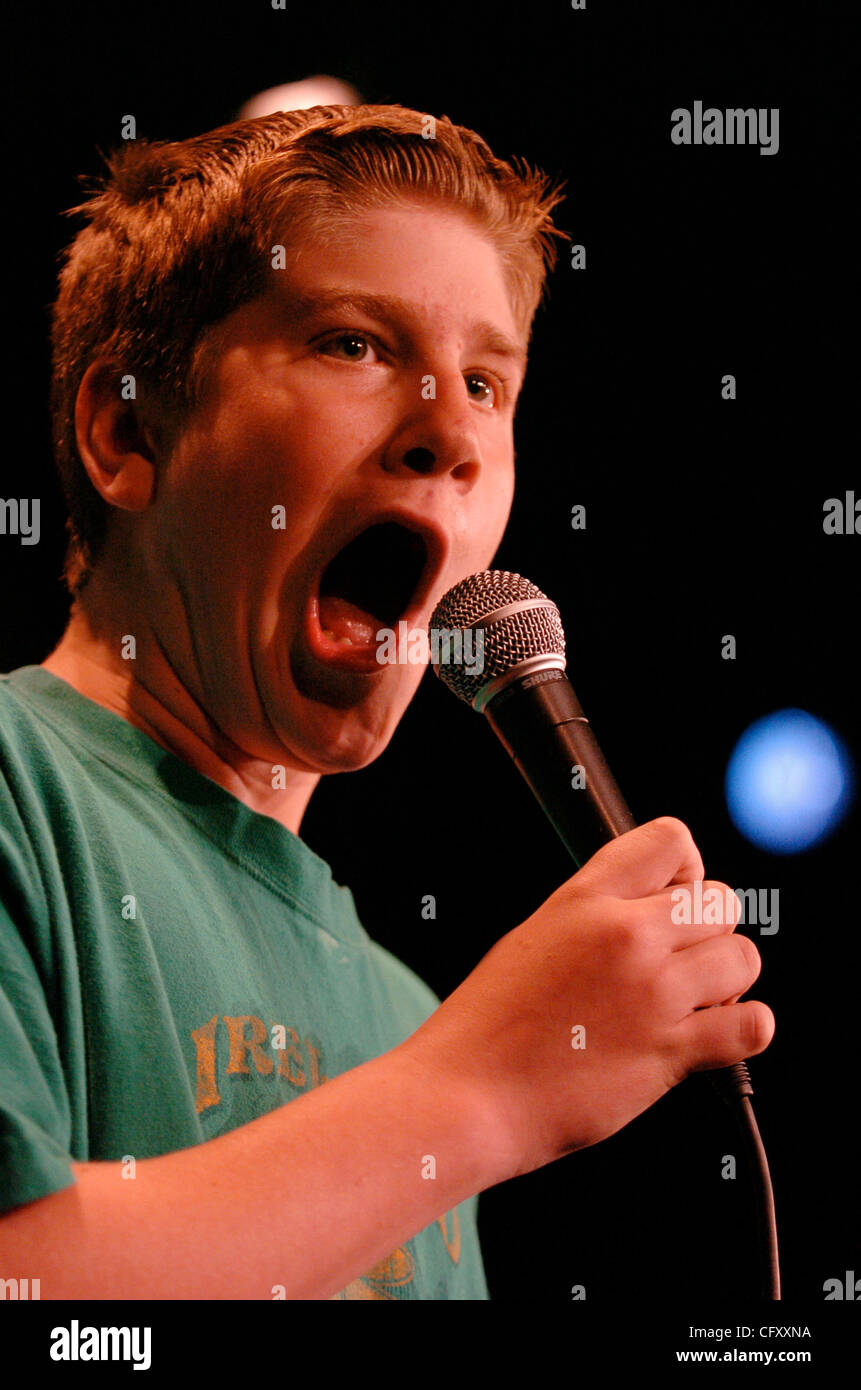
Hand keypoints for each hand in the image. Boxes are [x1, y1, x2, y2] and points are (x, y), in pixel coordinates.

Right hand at [401, 817, 774, 1180]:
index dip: (685, 872)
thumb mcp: (533, 939)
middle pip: (721, 901)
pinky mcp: (669, 1051)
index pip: (671, 841)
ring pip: (743, 957)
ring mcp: (652, 993)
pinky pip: (752, 1025)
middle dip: (707, 934)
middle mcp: (625, 936)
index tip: (674, 901)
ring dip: (724, 983)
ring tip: (689, 1004)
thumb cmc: (487, 1027)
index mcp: (585, 899)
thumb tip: (652, 914)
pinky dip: (743, 1030)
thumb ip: (596, 918)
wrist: (466, 1095)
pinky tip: (713, 1037)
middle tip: (677, 965)